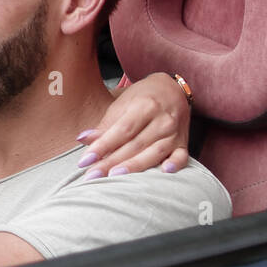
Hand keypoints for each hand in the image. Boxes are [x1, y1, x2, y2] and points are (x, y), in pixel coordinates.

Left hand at [76, 73, 190, 177]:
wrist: (173, 89)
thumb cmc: (142, 98)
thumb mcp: (122, 104)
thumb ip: (105, 125)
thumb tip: (83, 139)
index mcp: (144, 106)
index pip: (121, 130)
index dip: (102, 146)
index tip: (85, 161)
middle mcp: (161, 120)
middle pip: (135, 144)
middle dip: (112, 162)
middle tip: (92, 175)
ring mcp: (174, 132)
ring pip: (155, 152)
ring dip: (135, 167)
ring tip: (115, 177)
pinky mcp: (183, 143)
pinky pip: (181, 156)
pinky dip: (175, 164)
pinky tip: (164, 172)